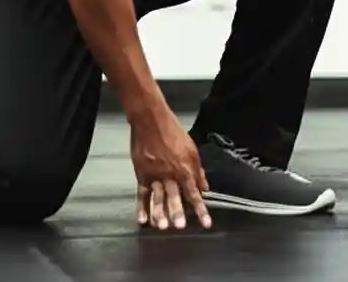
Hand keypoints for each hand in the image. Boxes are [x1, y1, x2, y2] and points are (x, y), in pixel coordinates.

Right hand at [130, 109, 212, 230]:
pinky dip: (142, 207)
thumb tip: (205, 187)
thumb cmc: (173, 132)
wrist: (151, 121)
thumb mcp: (192, 150)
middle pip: (175, 196)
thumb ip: (198, 171)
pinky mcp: (142, 174)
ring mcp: (155, 175)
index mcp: (185, 169)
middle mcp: (170, 174)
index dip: (201, 209)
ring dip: (160, 213)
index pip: (194, 193)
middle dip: (177, 212)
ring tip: (161, 226)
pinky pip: (142, 194)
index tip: (206, 223)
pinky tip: (142, 219)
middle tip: (179, 226)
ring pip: (158, 197)